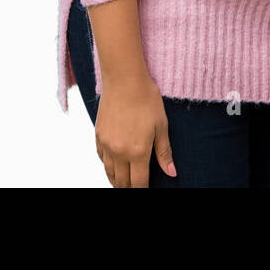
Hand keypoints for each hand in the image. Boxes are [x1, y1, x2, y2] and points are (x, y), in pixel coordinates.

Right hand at [93, 70, 176, 186]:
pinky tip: (113, 165)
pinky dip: (107, 166)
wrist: (124, 80)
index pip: (138, 183)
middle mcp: (119, 152)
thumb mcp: (161, 126)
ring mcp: (106, 144)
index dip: (142, 190)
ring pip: (109, 172)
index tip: (147, 190)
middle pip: (122, 182)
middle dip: (129, 187)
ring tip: (123, 183)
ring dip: (116, 180)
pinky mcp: (98, 135)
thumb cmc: (147, 100)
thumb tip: (171, 173)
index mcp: (138, 152)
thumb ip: (164, 152)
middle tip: (136, 186)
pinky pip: (101, 158)